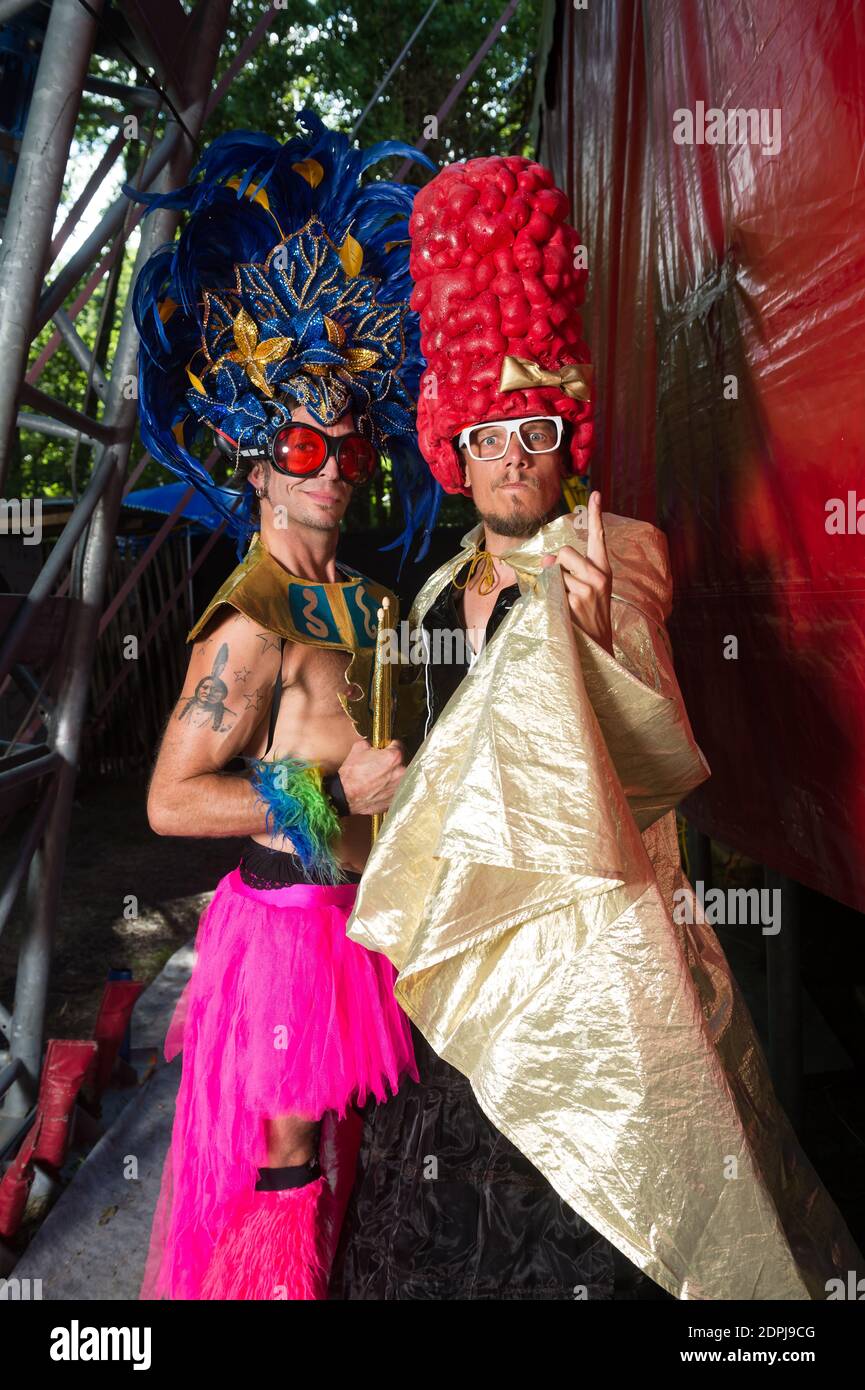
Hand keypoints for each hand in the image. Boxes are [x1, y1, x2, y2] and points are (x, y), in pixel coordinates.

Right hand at [337, 738, 406, 815]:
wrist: (346, 796)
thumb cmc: (351, 775)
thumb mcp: (359, 748)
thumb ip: (371, 743)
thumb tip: (374, 744)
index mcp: (394, 757)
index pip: (399, 746)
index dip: (390, 746)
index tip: (387, 749)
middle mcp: (401, 772)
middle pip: (402, 762)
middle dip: (392, 762)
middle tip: (381, 764)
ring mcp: (399, 787)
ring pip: (401, 777)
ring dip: (393, 776)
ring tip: (379, 777)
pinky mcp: (395, 799)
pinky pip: (396, 790)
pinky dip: (390, 788)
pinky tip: (379, 787)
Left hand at [541, 489, 613, 655]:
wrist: (597, 647)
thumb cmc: (588, 617)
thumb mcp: (587, 591)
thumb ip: (571, 572)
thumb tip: (546, 560)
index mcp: (603, 570)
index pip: (599, 538)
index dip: (596, 515)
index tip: (595, 493)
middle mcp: (598, 576)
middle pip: (564, 552)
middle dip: (554, 565)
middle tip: (561, 585)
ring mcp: (588, 589)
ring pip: (554, 571)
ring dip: (551, 585)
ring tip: (564, 603)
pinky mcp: (575, 600)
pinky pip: (550, 587)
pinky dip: (548, 596)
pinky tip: (561, 610)